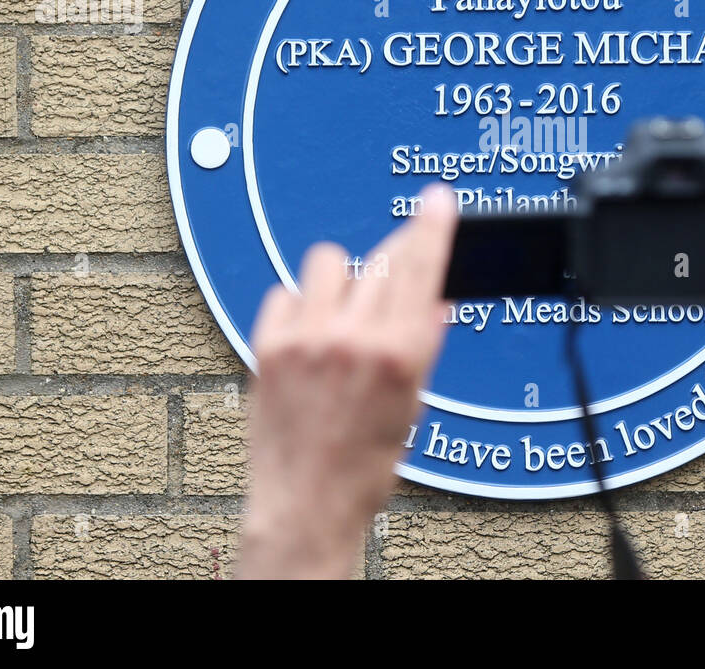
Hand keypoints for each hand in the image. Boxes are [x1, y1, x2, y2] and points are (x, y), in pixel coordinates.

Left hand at [237, 184, 456, 578]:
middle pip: (380, 261)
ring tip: (344, 314)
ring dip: (343, 280)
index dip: (432, 225)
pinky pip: (285, 292)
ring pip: (329, 263)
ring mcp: (305, 338)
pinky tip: (309, 331)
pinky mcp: (268, 345)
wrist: (304, 507)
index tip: (437, 198)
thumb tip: (434, 302)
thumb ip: (423, 345)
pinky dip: (299, 304)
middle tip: (393, 279)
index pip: (421, 267)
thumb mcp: (412, 407)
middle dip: (394, 262)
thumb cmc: (362, 469)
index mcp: (398, 354)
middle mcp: (351, 338)